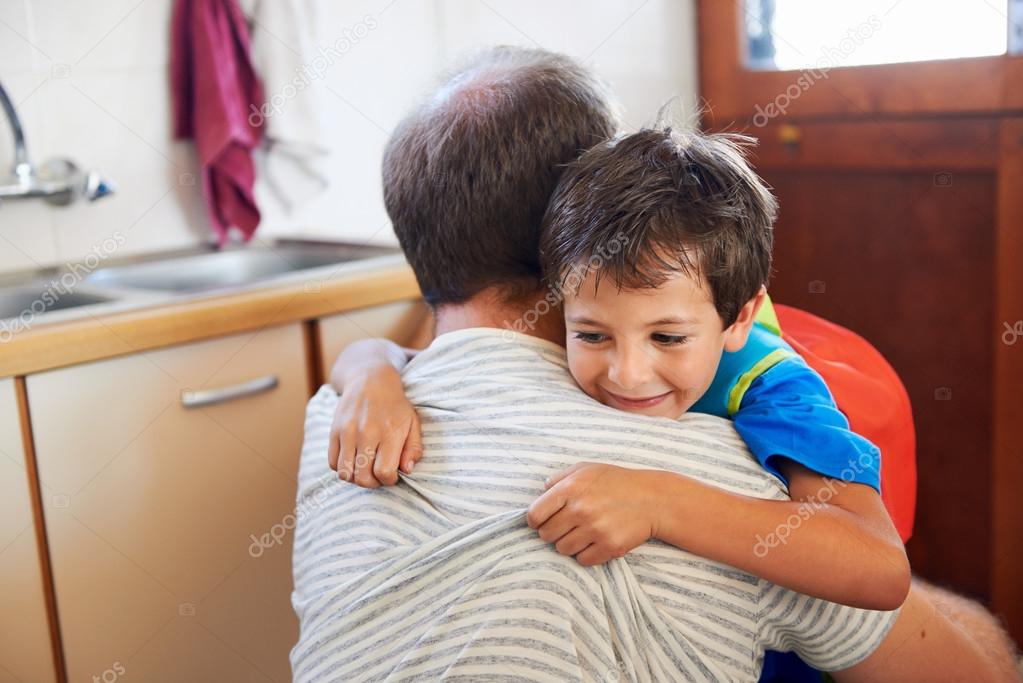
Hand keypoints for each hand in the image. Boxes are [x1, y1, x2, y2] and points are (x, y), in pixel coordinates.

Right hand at [327, 364, 423, 487]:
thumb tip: (406, 470)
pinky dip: (342, 468)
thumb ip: (413, 448)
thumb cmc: (396, 405)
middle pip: (363, 478)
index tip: (392, 474)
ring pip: (345, 474)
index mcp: (389, 433)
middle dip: (373, 483)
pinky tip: (353, 460)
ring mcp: (348, 432)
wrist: (370, 380)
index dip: (389, 480)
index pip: (384, 472)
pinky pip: (333, 463)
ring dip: (356, 478)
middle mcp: (367, 433)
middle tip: (378, 474)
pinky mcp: (334, 431)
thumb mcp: (413, 423)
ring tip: (365, 469)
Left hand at [526, 462, 656, 565]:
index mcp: (571, 488)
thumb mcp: (587, 469)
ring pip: (562, 549)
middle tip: (568, 526)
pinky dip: (586, 553)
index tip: (542, 521)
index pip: (535, 515)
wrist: (653, 499)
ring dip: (569, 543)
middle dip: (553, 532)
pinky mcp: (610, 546)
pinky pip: (582, 560)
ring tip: (583, 533)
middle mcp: (581, 509)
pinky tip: (596, 541)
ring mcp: (595, 529)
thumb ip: (560, 477)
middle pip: (546, 535)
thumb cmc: (617, 482)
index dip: (535, 520)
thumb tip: (542, 489)